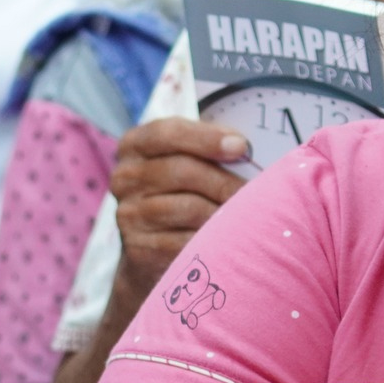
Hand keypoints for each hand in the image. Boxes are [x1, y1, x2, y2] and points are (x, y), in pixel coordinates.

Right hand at [110, 119, 247, 302]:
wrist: (152, 249)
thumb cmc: (183, 192)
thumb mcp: (188, 161)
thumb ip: (209, 147)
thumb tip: (246, 148)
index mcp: (134, 145)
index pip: (168, 133)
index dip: (206, 138)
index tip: (242, 146)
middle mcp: (124, 177)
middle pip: (182, 170)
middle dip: (225, 180)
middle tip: (258, 190)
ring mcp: (128, 215)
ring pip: (188, 208)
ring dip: (225, 212)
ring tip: (250, 215)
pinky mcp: (139, 249)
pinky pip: (187, 243)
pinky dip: (214, 241)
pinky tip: (231, 240)